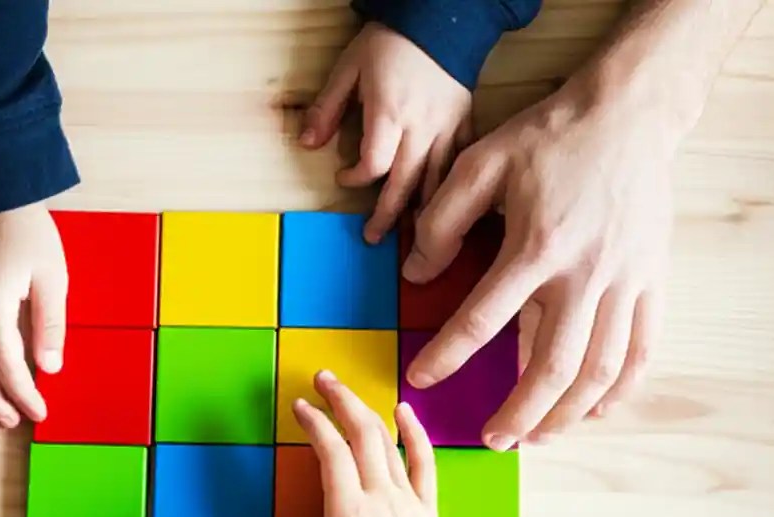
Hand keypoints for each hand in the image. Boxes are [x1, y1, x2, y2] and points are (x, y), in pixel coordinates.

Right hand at [220, 371, 452, 516]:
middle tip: (322, 377)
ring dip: (365, 410)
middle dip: (341, 401)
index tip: (298, 405)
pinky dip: (414, 432)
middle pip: (362, 434)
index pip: (331, 453)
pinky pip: (423, 460)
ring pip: (388, 442)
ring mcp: (407, 500)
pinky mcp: (426, 507)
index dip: (314, 424)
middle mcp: (381, 499)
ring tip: (343, 389)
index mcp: (350, 514)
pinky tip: (404, 410)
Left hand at [300, 22, 471, 241]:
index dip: (355, 179)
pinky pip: (459, 163)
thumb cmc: (392, 42)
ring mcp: (447, 127)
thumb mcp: (348, 68)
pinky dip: (451, 186)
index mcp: (390, 114)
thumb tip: (308, 143)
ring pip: (437, 180)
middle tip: (373, 237)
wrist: (441, 19)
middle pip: (405, 184)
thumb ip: (326, 107)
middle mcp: (421, 127)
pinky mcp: (465, 122)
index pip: (373, 165)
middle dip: (388, 215)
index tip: (343, 178)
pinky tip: (445, 205)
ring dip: (423, 211)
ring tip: (412, 236)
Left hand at [403, 81, 673, 448]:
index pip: (483, 319)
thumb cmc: (548, 138)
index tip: (420, 380)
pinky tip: (596, 410)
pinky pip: (641, 348)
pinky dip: (620, 387)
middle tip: (490, 441)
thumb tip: (415, 273)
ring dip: (567, 412)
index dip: (447, 355)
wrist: (627, 115)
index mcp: (535, 247)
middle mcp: (584, 274)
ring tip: (537, 438)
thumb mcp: (480, 164)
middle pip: (551, 364)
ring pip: (599, 368)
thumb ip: (441, 221)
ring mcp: (624, 282)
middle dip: (519, 412)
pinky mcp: (652, 281)